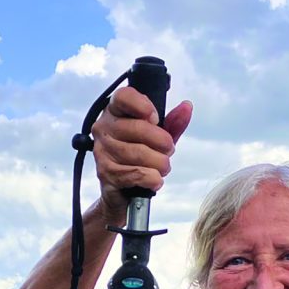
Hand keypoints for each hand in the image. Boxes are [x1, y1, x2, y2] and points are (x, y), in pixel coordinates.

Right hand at [90, 87, 193, 218]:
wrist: (123, 192)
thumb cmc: (140, 158)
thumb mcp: (158, 138)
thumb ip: (172, 123)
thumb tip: (186, 107)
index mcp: (115, 112)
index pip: (124, 96)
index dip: (143, 105)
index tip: (156, 119)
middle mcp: (104, 128)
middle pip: (137, 127)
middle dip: (162, 142)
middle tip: (168, 150)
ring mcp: (102, 150)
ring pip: (139, 153)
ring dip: (160, 163)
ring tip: (163, 167)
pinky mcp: (105, 172)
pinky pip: (136, 173)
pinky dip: (152, 178)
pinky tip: (155, 180)